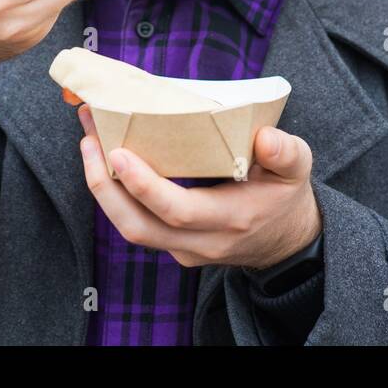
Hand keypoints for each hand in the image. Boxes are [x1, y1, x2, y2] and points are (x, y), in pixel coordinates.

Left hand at [75, 103, 322, 269]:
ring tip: (89, 142)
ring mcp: (185, 248)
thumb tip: (265, 138)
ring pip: (131, 229)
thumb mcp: (298, 169)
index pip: (178, 211)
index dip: (144, 185)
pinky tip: (107, 159)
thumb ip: (286, 153)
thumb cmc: (285, 197)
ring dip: (103, 189)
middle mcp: (202, 241)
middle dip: (105, 187)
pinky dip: (117, 194)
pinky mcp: (174, 245)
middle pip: (138, 227)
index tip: (118, 153)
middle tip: (89, 140)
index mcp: (231, 219)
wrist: (286, 242)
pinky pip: (138, 223)